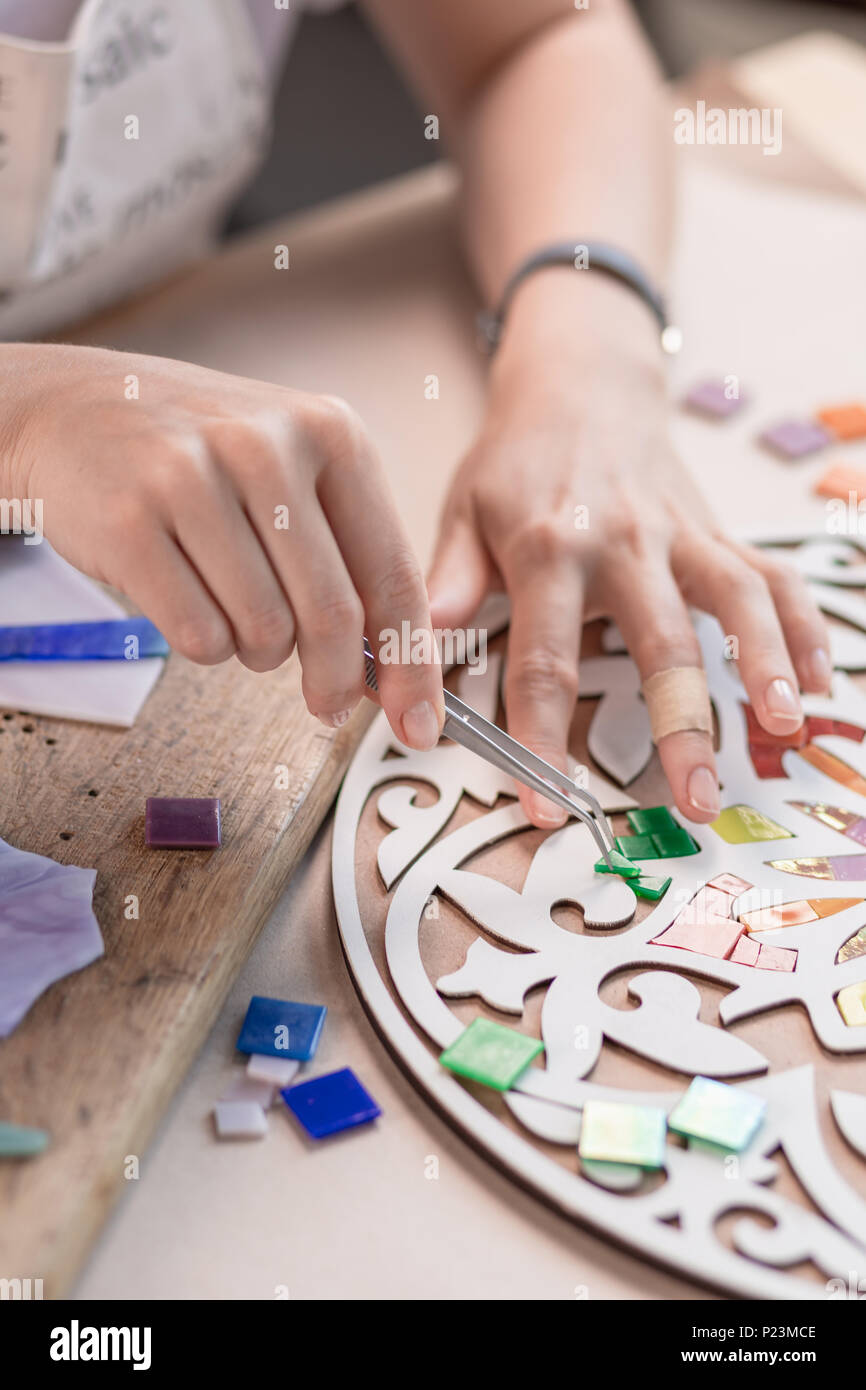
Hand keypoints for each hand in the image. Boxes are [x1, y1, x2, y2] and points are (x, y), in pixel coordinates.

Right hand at [1, 343, 443, 748]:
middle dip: (334, 680)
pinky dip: (202, 643)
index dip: (410, 663)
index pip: (394, 575)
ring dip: (255, 650)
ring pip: (264, 634)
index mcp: (330, 433)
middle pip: (333, 616)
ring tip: (231, 604)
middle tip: (326, 702)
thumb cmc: (199, 455)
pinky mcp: (130, 521)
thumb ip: (350, 557)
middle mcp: (267, 447)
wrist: (79, 410)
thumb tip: (396, 671)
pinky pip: (198, 636)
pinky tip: (187, 595)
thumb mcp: (293, 472)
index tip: (418, 721)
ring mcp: (193, 479)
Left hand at [427, 275, 830, 826]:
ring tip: (784, 729)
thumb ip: (446, 585)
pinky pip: (771, 576)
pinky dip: (800, 626)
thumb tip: (403, 659)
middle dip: (681, 725)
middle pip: (661, 642)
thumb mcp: (463, 510)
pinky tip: (817, 682)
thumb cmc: (516, 459)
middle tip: (696, 801)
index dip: (544, 736)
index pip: (545, 658)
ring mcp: (680, 536)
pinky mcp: (715, 532)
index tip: (546, 806)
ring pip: (736, 599)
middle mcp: (624, 542)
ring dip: (765, 663)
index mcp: (550, 548)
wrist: (580, 382)